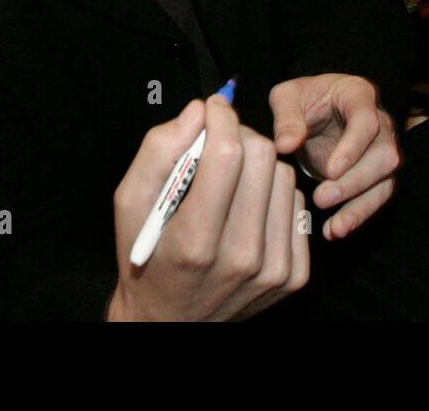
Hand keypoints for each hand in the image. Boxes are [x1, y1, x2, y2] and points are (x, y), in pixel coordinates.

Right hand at [108, 96, 309, 320]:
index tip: (214, 107)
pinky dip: (274, 195)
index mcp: (195, 242)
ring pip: (284, 177)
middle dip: (240, 136)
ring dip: (259, 164)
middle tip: (222, 141)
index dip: (222, 119)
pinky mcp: (294, 276)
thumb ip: (158, 151)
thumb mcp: (130, 204)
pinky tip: (250, 205)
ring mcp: (272, 270)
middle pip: (263, 159)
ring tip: (233, 178)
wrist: (170, 321)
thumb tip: (200, 111)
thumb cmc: (147, 256)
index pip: (229, 156)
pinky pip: (298, 206)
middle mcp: (240, 258)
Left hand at [269, 74, 400, 239]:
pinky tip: (333, 231)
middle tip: (321, 198)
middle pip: (384, 155)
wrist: (321, 107)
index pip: (366, 121)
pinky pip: (377, 198)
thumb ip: (287, 118)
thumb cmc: (305, 99)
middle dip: (356, 181)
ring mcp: (383, 151)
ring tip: (334, 229)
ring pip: (386, 181)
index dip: (352, 147)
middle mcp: (381, 123)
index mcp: (359, 96)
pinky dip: (358, 217)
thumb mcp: (288, 97)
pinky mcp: (377, 175)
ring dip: (361, 207)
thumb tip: (284, 146)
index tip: (330, 171)